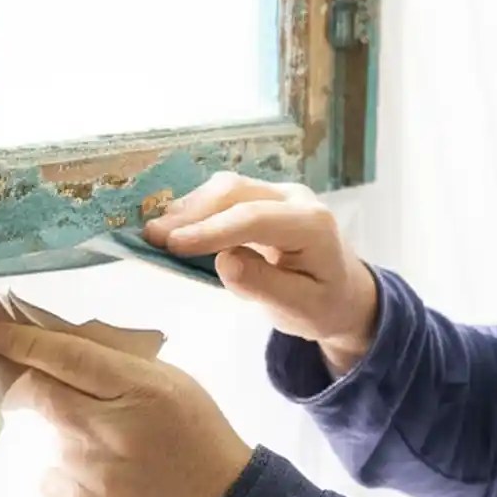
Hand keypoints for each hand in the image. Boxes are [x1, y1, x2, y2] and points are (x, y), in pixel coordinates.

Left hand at [0, 322, 252, 496]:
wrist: (218, 496)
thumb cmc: (193, 429)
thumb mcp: (168, 378)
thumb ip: (114, 358)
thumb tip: (55, 337)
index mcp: (141, 389)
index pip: (67, 357)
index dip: (26, 342)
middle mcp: (111, 430)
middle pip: (36, 395)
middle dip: (23, 382)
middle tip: (31, 381)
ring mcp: (94, 474)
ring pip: (44, 436)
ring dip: (59, 430)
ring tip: (102, 441)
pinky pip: (45, 476)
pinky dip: (61, 468)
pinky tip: (99, 471)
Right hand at [143, 172, 378, 374]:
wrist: (344, 292)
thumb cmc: (322, 305)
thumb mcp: (299, 309)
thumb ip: (264, 286)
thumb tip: (226, 261)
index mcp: (313, 226)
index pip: (255, 219)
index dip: (211, 230)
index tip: (172, 245)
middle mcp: (297, 199)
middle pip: (237, 193)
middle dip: (192, 213)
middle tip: (152, 237)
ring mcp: (281, 193)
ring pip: (228, 187)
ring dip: (190, 207)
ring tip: (156, 232)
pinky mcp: (264, 197)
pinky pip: (228, 194)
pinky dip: (198, 207)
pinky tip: (174, 224)